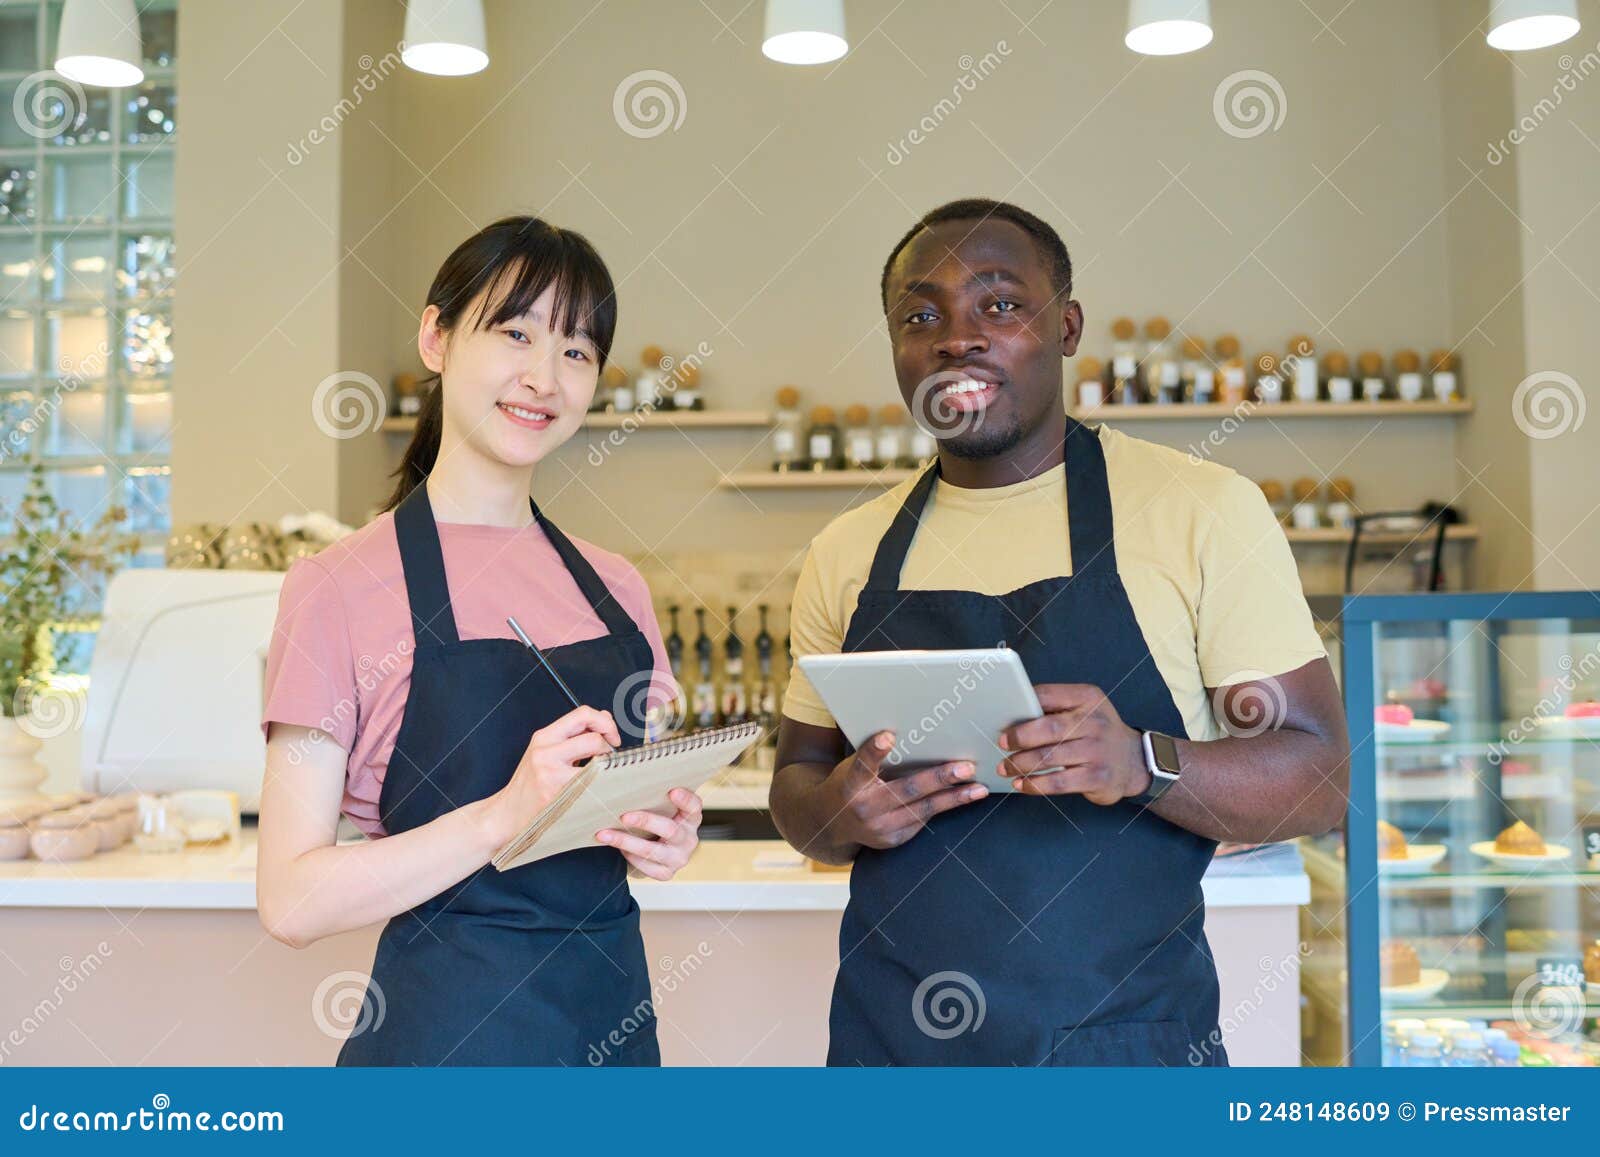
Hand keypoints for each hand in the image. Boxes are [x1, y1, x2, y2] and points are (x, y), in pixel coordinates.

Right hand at [484, 706, 619, 848]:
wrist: (507, 813)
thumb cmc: (529, 785)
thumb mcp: (546, 752)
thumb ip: (574, 735)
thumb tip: (604, 718)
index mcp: (544, 737)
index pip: (583, 714)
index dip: (604, 721)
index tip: (611, 735)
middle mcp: (546, 751)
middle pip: (593, 735)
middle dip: (610, 745)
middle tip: (611, 755)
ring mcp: (551, 772)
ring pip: (595, 759)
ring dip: (608, 764)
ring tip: (603, 771)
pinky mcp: (557, 792)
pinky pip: (591, 782)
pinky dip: (602, 783)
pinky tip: (598, 787)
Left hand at [596, 788, 702, 880]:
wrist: (658, 851)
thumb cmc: (658, 822)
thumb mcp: (663, 809)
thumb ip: (655, 798)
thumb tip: (625, 781)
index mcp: (691, 818)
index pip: (694, 807)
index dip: (685, 799)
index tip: (672, 791)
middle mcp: (689, 839)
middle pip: (670, 830)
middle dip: (645, 821)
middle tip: (624, 816)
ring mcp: (679, 858)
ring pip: (653, 851)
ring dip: (626, 841)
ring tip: (605, 835)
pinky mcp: (666, 873)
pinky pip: (646, 866)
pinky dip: (630, 857)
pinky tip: (618, 849)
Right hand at [820, 730, 987, 850]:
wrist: (831, 824)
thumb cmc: (848, 784)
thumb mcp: (852, 768)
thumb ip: (875, 758)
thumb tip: (915, 736)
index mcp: (850, 784)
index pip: (862, 765)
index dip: (874, 750)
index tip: (889, 735)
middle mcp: (864, 808)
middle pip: (905, 790)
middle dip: (939, 778)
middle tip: (966, 767)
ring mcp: (880, 828)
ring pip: (923, 809)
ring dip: (954, 798)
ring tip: (978, 788)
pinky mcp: (893, 839)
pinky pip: (923, 819)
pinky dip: (944, 806)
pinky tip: (963, 797)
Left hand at [998, 684, 1149, 804]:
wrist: (1135, 760)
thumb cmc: (1097, 732)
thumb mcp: (1084, 709)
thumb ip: (1055, 708)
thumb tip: (1011, 715)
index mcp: (1087, 698)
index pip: (1047, 695)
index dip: (1021, 705)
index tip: (1003, 718)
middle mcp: (1095, 722)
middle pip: (1048, 728)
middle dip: (1018, 737)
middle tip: (1001, 744)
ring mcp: (1097, 750)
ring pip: (1050, 757)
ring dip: (1021, 764)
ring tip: (1005, 768)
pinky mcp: (1097, 777)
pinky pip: (1058, 782)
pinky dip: (1035, 784)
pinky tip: (1022, 784)